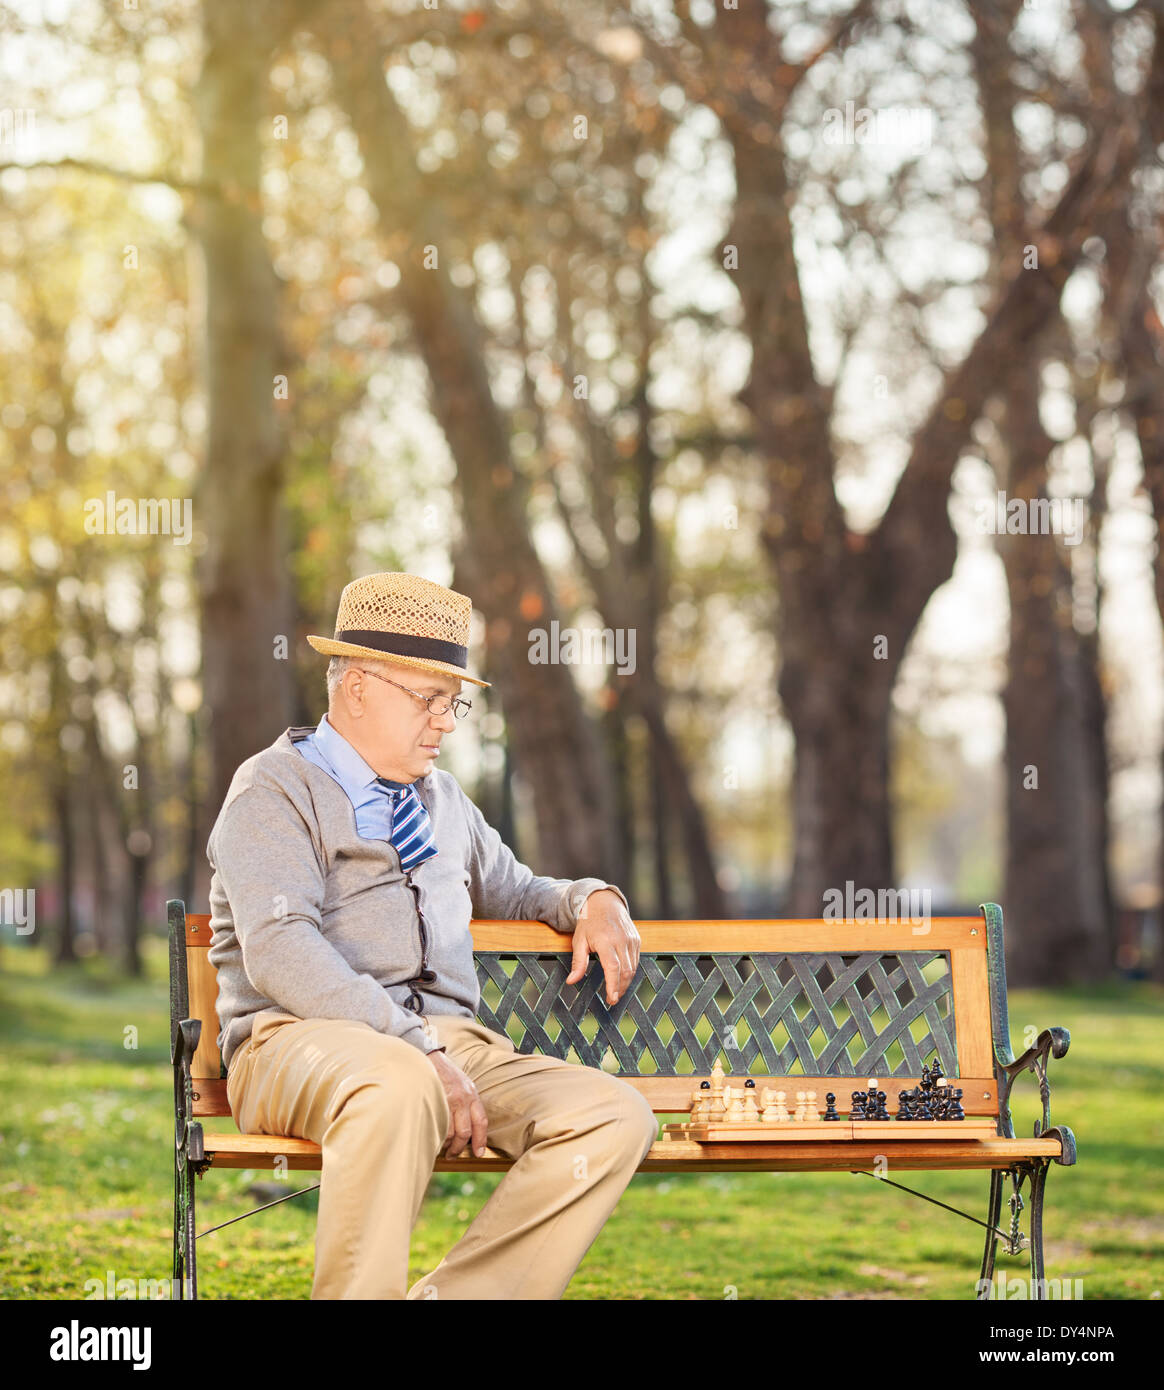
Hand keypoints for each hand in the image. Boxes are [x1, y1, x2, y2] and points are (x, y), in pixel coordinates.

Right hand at [427, 1050, 488, 1157]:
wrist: (428, 1057)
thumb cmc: (444, 1073)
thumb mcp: (462, 1084)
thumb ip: (467, 1102)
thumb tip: (468, 1128)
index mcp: (472, 1094)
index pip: (481, 1121)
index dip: (481, 1140)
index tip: (479, 1153)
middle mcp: (463, 1097)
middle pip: (465, 1131)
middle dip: (459, 1147)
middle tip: (453, 1155)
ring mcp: (449, 1099)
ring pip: (449, 1131)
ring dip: (445, 1144)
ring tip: (441, 1147)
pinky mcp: (435, 1100)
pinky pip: (437, 1124)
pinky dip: (435, 1134)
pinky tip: (432, 1137)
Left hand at [565, 888, 640, 1005]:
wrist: (604, 902)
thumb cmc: (589, 922)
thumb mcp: (578, 941)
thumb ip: (578, 963)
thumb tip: (571, 982)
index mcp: (605, 940)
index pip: (613, 968)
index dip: (613, 985)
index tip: (612, 999)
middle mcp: (621, 940)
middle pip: (625, 971)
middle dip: (620, 989)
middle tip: (612, 1000)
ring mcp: (631, 940)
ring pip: (633, 968)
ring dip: (626, 982)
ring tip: (616, 991)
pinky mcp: (636, 939)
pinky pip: (635, 960)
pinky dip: (630, 971)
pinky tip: (622, 977)